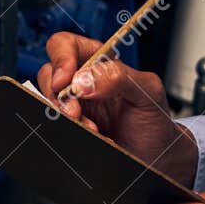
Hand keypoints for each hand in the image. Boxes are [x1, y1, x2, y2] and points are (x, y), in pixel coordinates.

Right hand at [37, 31, 198, 187]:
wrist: (156, 158)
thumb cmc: (154, 121)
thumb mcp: (149, 92)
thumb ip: (120, 77)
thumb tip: (83, 79)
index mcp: (98, 62)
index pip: (66, 45)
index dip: (60, 58)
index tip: (66, 80)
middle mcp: (81, 82)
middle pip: (48, 75)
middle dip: (60, 95)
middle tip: (77, 112)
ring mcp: (73, 106)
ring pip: (48, 102)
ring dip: (67, 117)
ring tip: (93, 129)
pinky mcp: (71, 128)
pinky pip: (55, 125)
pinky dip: (71, 132)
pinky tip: (93, 136)